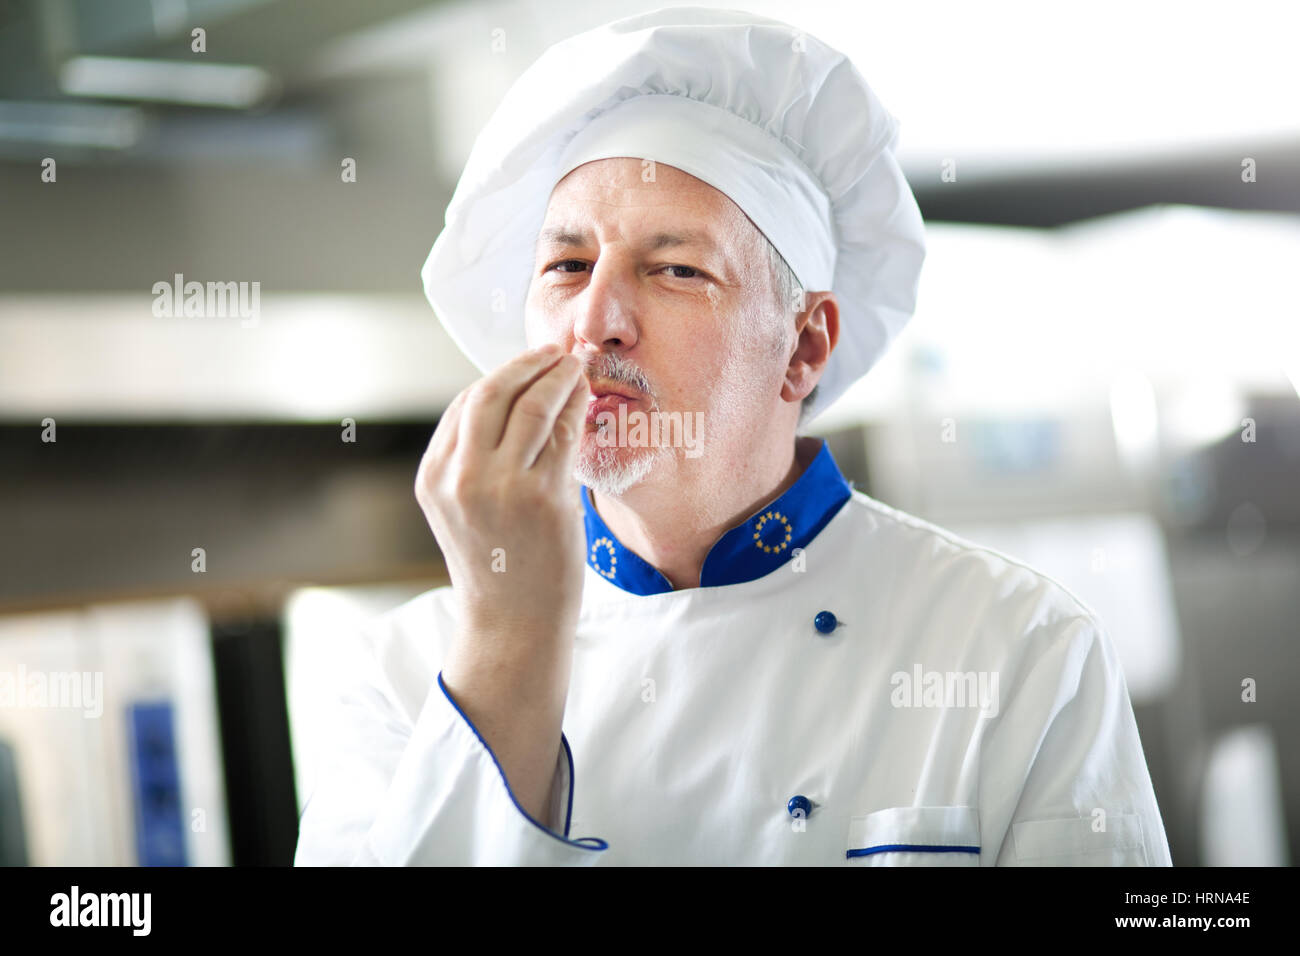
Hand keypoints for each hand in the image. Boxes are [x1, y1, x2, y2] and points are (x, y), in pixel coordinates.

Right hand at [415, 344, 589, 646]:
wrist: (513, 624)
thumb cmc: (498, 565)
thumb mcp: (466, 509)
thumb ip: (478, 459)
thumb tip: (518, 399)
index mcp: (434, 477)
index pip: (464, 406)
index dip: (499, 377)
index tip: (526, 364)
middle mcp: (460, 478)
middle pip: (489, 393)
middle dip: (525, 363)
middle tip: (552, 350)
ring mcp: (500, 488)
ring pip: (528, 405)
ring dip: (554, 376)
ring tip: (574, 365)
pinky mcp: (541, 499)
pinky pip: (560, 435)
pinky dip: (573, 407)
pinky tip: (583, 396)